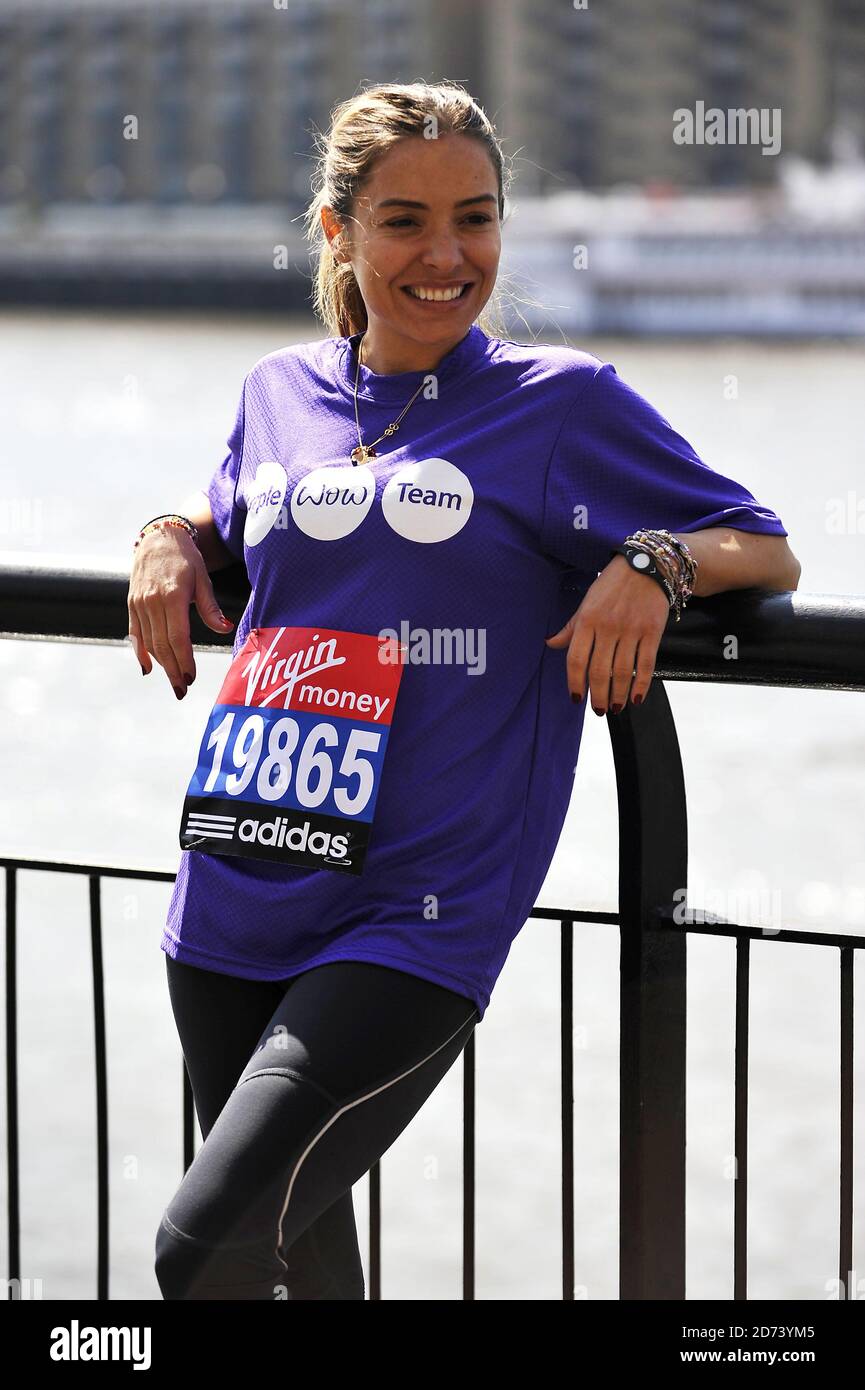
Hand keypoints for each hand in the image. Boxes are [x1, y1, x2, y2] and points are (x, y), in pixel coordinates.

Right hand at [127, 526, 233, 697]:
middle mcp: (152, 602)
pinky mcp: (131, 604)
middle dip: (173, 670)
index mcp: (172, 596)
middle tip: (182, 690)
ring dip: (161, 665)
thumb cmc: (186, 559)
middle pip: (162, 645)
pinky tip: (148, 669)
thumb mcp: (203, 579)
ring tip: (174, 682)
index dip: (184, 659)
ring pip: (149, 642)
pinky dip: (140, 652)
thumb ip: (211, 607)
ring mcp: (139, 604)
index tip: (191, 677)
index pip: (177, 637)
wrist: (159, 538)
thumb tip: (225, 629)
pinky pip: (135, 634)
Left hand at [545, 555, 670, 713]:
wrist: (647, 565)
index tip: (576, 699)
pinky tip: (636, 698)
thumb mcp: (586, 602)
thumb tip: (550, 644)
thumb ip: (571, 627)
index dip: (575, 683)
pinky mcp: (652, 632)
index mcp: (588, 620)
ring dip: (618, 695)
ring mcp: (631, 630)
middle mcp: (608, 627)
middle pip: (599, 671)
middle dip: (598, 696)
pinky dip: (641, 685)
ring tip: (616, 708)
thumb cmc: (612, 585)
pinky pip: (646, 664)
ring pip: (622, 672)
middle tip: (598, 710)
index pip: (576, 659)